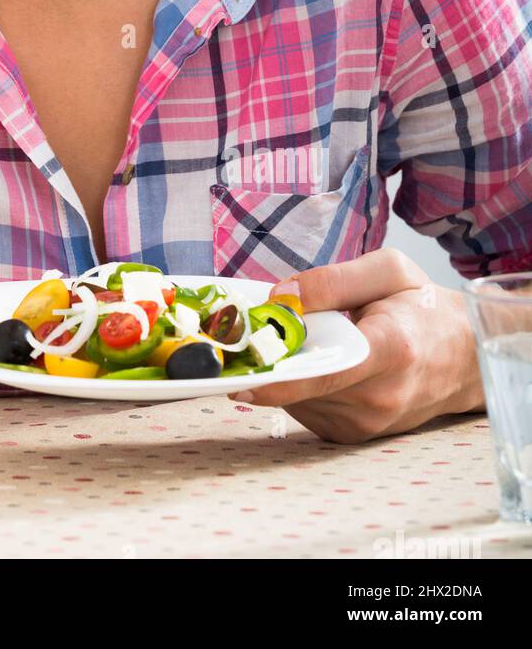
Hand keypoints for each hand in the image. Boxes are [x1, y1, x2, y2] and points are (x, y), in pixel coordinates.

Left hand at [227, 248, 485, 442]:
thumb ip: (333, 280)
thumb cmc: (424, 308)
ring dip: (284, 370)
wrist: (464, 357)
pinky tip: (316, 360)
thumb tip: (280, 298)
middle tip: (254, 328)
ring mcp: (367, 423)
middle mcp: (379, 396)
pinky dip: (297, 384)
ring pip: (295, 398)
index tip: (240, 376)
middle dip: (269, 358)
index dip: (279, 377)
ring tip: (302, 339)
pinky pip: (305, 408)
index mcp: (390, 349)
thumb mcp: (389, 270)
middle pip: (300, 383)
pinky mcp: (354, 435)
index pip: (327, 371)